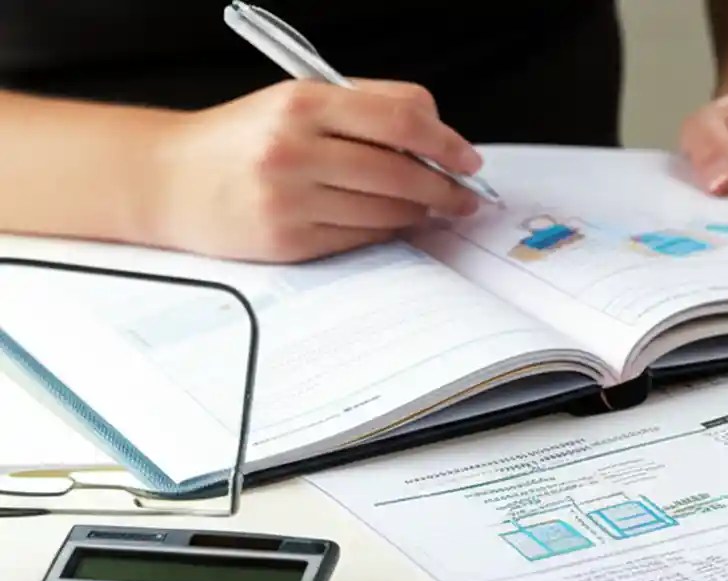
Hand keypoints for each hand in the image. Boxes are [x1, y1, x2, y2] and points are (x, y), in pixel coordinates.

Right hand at [151, 80, 482, 262]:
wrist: (167, 178)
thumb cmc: (241, 139)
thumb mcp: (296, 101)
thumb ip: (365, 109)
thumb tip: (438, 136)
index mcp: (304, 102)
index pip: (401, 120)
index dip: (446, 142)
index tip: (468, 159)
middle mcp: (295, 149)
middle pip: (401, 172)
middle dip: (445, 188)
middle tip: (464, 196)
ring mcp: (290, 198)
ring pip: (386, 211)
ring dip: (419, 213)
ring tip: (430, 209)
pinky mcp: (287, 240)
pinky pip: (360, 238)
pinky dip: (386, 232)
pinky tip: (392, 224)